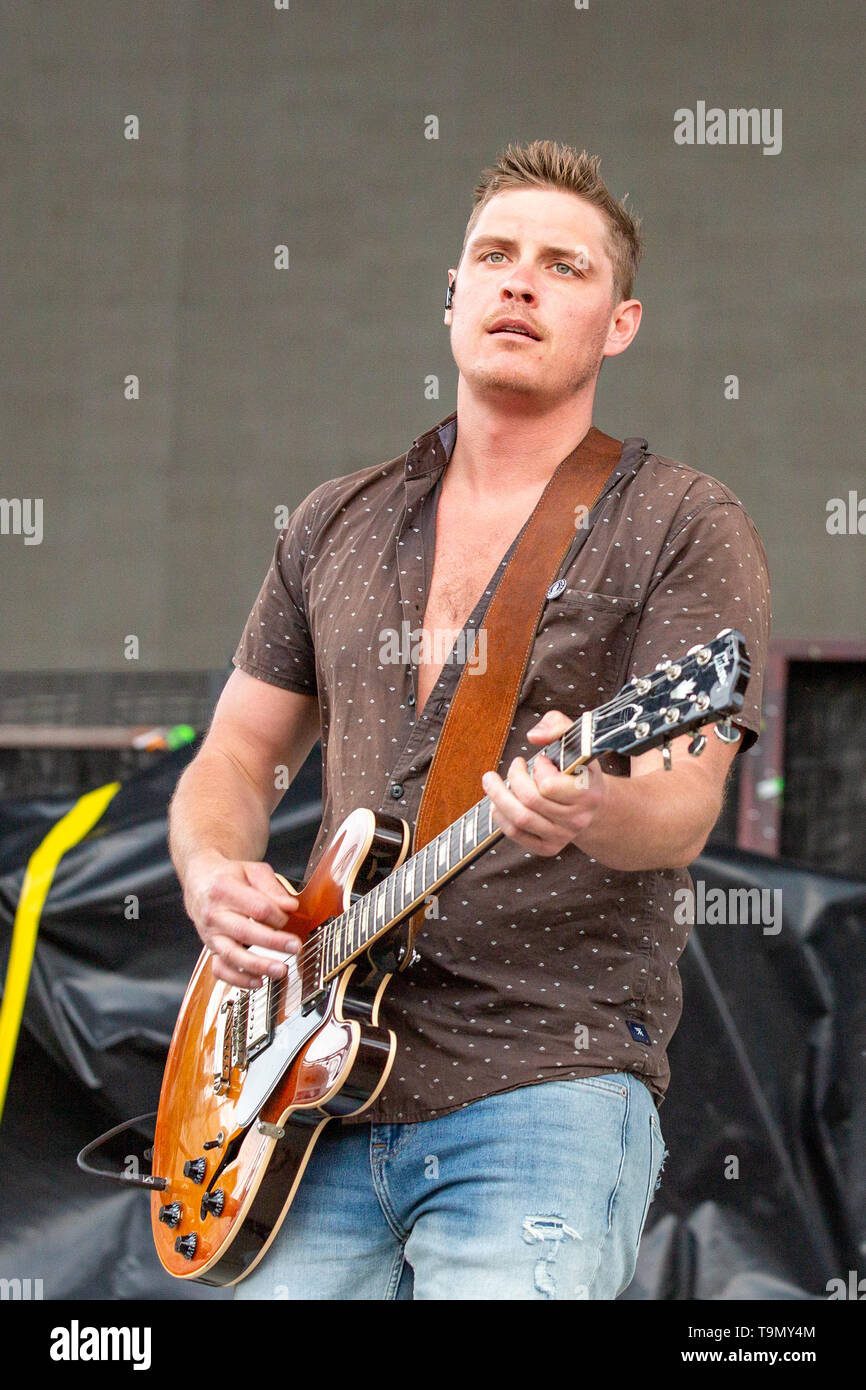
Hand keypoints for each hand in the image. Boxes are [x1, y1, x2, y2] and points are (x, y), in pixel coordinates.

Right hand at [183, 850, 301, 987]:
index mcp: (223, 890)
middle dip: (274, 942)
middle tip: (295, 947)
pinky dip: (239, 980)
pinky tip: (258, 981)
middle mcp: (214, 915)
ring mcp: (210, 935)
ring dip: (258, 966)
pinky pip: (221, 970)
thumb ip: (272, 887)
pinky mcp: (211, 950)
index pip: (257, 907)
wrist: (201, 883)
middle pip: (245, 932)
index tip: (289, 916)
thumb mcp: (252, 871)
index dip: (278, 915)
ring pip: (232, 955)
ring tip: (280, 970)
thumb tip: (290, 906)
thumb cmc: (229, 877)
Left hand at [481, 710, 605, 856]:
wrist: (594, 804)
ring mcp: (563, 835)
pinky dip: (500, 816)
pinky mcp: (548, 846)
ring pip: (520, 818)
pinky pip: (516, 834)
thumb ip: (557, 726)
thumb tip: (533, 736)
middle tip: (514, 765)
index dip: (538, 769)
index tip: (540, 760)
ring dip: (498, 796)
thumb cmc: (580, 769)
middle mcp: (577, 818)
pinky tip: (498, 802)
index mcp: (587, 793)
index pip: (549, 786)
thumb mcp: (578, 741)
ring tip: (492, 781)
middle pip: (530, 800)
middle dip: (513, 777)